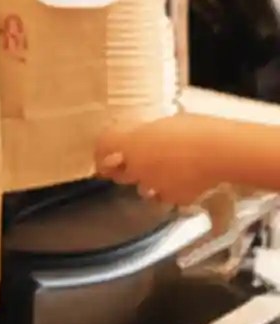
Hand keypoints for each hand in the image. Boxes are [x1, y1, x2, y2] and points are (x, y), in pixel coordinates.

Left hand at [96, 113, 227, 205]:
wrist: (221, 151)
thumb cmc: (194, 128)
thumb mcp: (162, 124)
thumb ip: (144, 134)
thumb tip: (136, 138)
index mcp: (130, 143)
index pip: (102, 149)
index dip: (102, 153)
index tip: (105, 155)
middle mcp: (135, 168)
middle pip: (120, 174)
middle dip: (125, 171)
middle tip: (139, 163)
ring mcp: (154, 187)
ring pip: (143, 190)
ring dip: (149, 183)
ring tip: (166, 174)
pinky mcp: (174, 199)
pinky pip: (167, 198)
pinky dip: (173, 192)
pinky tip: (185, 182)